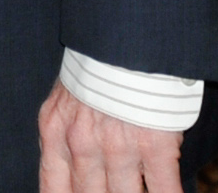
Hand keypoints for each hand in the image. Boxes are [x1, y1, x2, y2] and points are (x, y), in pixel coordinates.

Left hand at [39, 82, 182, 192]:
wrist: (124, 38)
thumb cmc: (95, 68)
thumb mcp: (64, 101)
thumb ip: (65, 136)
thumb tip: (73, 172)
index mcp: (56, 133)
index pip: (54, 187)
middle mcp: (82, 145)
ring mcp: (118, 147)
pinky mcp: (153, 144)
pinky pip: (162, 189)